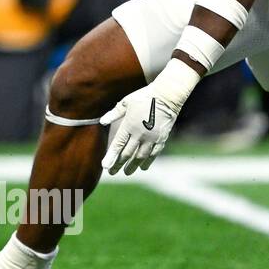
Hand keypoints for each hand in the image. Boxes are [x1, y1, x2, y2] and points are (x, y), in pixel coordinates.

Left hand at [99, 59, 197, 174]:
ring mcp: (152, 138)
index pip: (117, 145)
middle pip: (127, 154)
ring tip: (127, 172)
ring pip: (140, 157)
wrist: (167, 96)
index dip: (111, 157)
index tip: (105, 167)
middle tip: (112, 172)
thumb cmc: (144, 97)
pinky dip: (148, 161)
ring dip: (133, 166)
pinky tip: (143, 167)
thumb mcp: (125, 102)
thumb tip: (102, 122)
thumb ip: (113, 114)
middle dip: (119, 164)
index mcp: (129, 125)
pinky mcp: (162, 138)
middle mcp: (140, 134)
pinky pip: (153, 154)